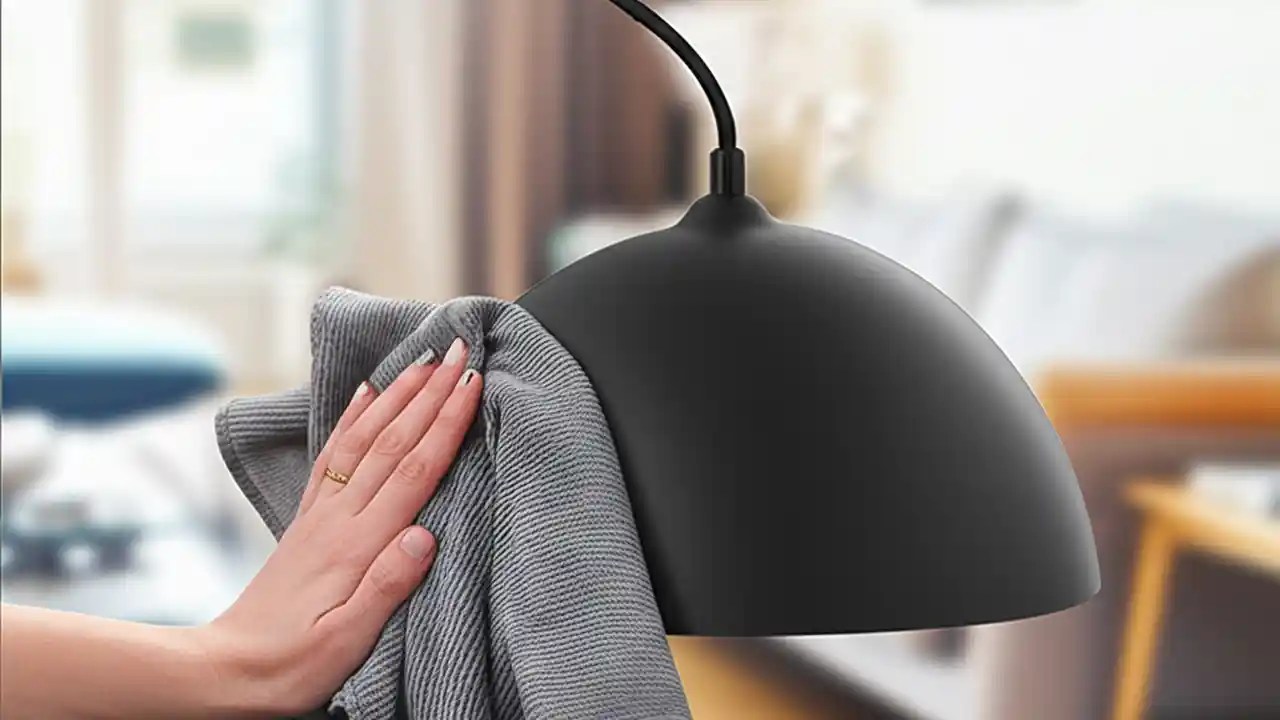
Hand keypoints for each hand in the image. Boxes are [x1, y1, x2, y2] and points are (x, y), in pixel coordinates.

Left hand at [197, 339, 481, 716]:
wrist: (228, 671)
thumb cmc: (294, 663)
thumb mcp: (349, 640)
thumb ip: (388, 585)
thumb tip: (426, 534)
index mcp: (358, 544)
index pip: (413, 470)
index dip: (447, 423)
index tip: (471, 382)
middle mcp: (340, 517)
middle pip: (394, 440)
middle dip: (430, 391)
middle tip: (459, 348)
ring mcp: (322, 514)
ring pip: (365, 438)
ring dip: (397, 394)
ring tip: (423, 358)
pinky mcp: (309, 521)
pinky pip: (333, 455)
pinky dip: (352, 418)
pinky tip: (365, 394)